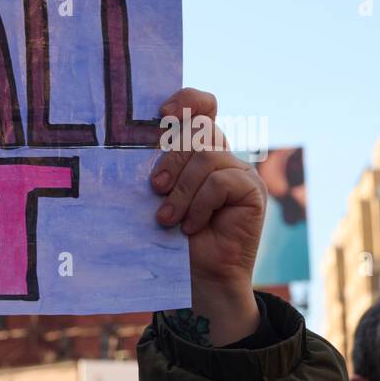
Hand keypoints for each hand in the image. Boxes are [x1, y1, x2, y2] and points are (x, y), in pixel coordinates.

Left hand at [152, 88, 265, 344]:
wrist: (196, 280)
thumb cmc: (167, 239)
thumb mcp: (156, 198)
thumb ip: (155, 170)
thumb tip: (128, 146)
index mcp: (196, 150)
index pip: (201, 107)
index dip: (187, 101)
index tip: (162, 113)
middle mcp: (220, 155)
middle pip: (198, 131)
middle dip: (170, 159)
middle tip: (154, 189)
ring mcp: (239, 171)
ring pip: (206, 158)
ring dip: (181, 192)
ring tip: (166, 219)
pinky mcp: (252, 191)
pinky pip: (222, 182)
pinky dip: (200, 205)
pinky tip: (191, 227)